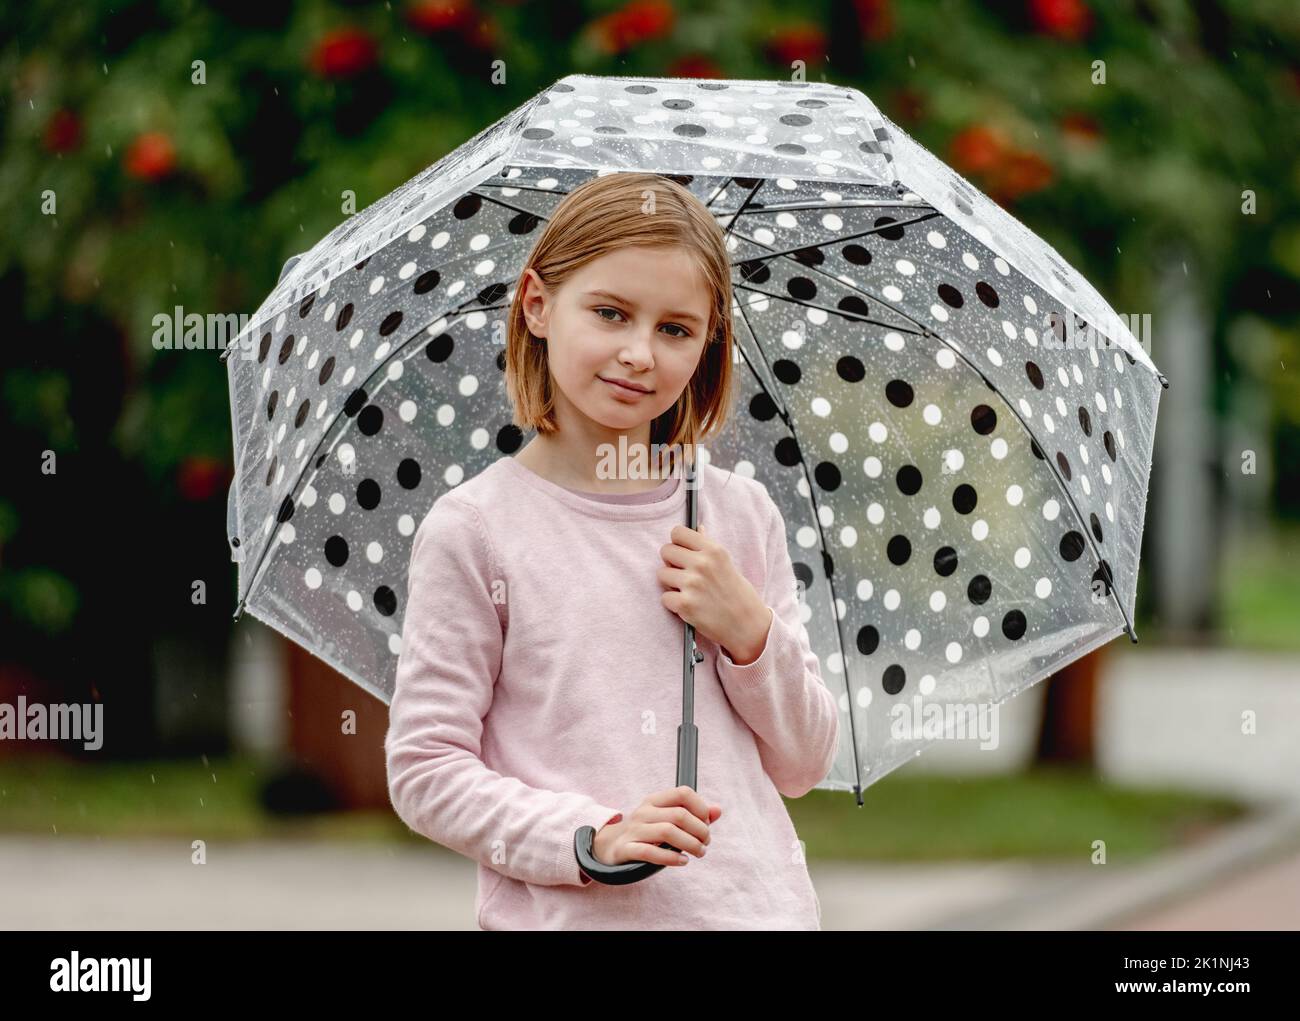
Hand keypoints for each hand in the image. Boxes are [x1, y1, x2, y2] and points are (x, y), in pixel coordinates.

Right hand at [592, 786, 722, 867]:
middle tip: (706, 843)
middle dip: (700, 830)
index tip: (708, 823)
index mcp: (654, 800)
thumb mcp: (666, 819)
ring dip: (690, 845)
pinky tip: (682, 861)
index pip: (683, 793)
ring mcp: (634, 830)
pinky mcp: (626, 849)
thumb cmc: (645, 833)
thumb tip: (718, 810)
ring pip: (668, 832)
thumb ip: (693, 815)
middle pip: (679, 815)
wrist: (608, 846)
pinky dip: (671, 857)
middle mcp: (644, 812)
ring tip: (699, 853)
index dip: (701, 807)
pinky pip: (651, 852)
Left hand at [658, 524, 772, 664]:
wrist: (747, 625)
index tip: (682, 552)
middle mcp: (702, 564)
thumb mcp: (727, 564)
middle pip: (665, 551)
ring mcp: (692, 584)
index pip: (677, 532)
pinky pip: (664, 598)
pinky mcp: (685, 605)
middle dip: (671, 562)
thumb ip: (708, 546)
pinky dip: (673, 604)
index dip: (677, 543)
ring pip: (661, 574)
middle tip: (683, 574)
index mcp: (713, 550)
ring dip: (671, 584)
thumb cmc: (737, 593)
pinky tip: (689, 606)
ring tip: (688, 592)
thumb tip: (698, 527)